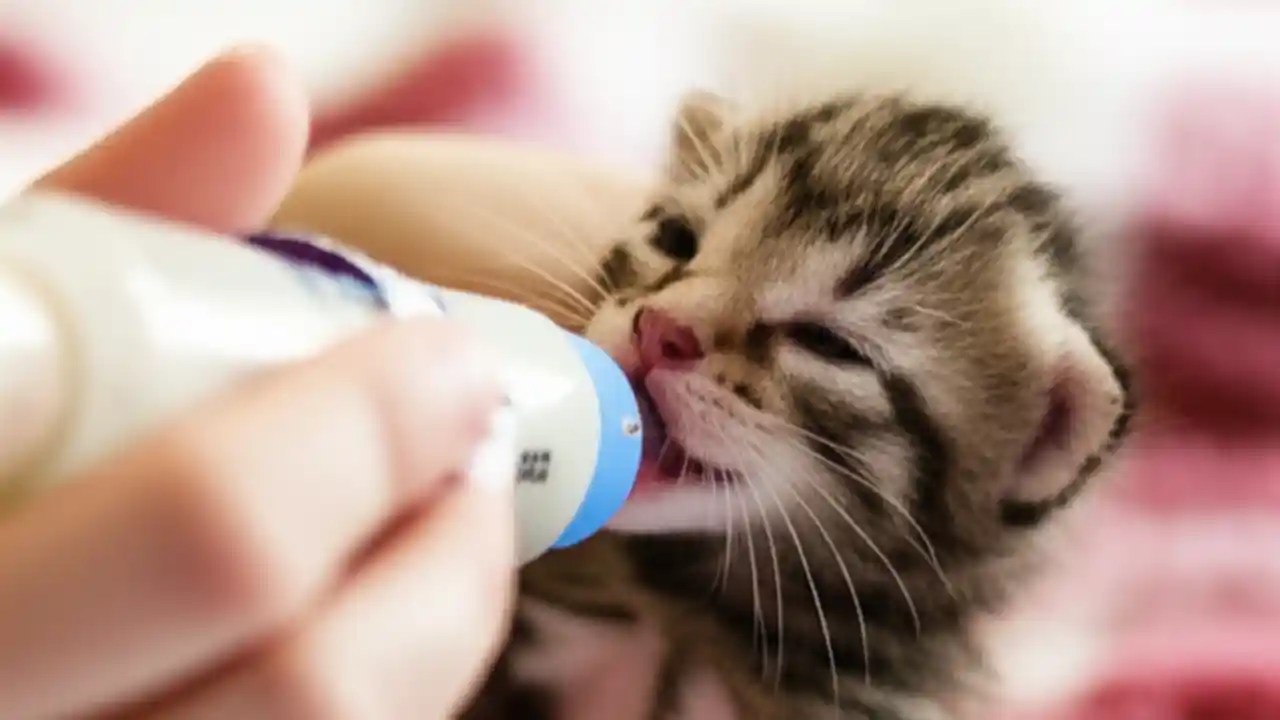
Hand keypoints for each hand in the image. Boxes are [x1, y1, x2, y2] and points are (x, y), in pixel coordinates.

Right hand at [0, 48, 515, 718]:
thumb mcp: (9, 315)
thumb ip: (125, 211)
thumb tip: (262, 87)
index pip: (221, 535)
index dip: (369, 436)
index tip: (447, 360)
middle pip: (312, 686)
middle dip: (448, 551)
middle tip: (471, 452)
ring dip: (436, 619)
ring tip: (435, 518)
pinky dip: (390, 675)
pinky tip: (369, 599)